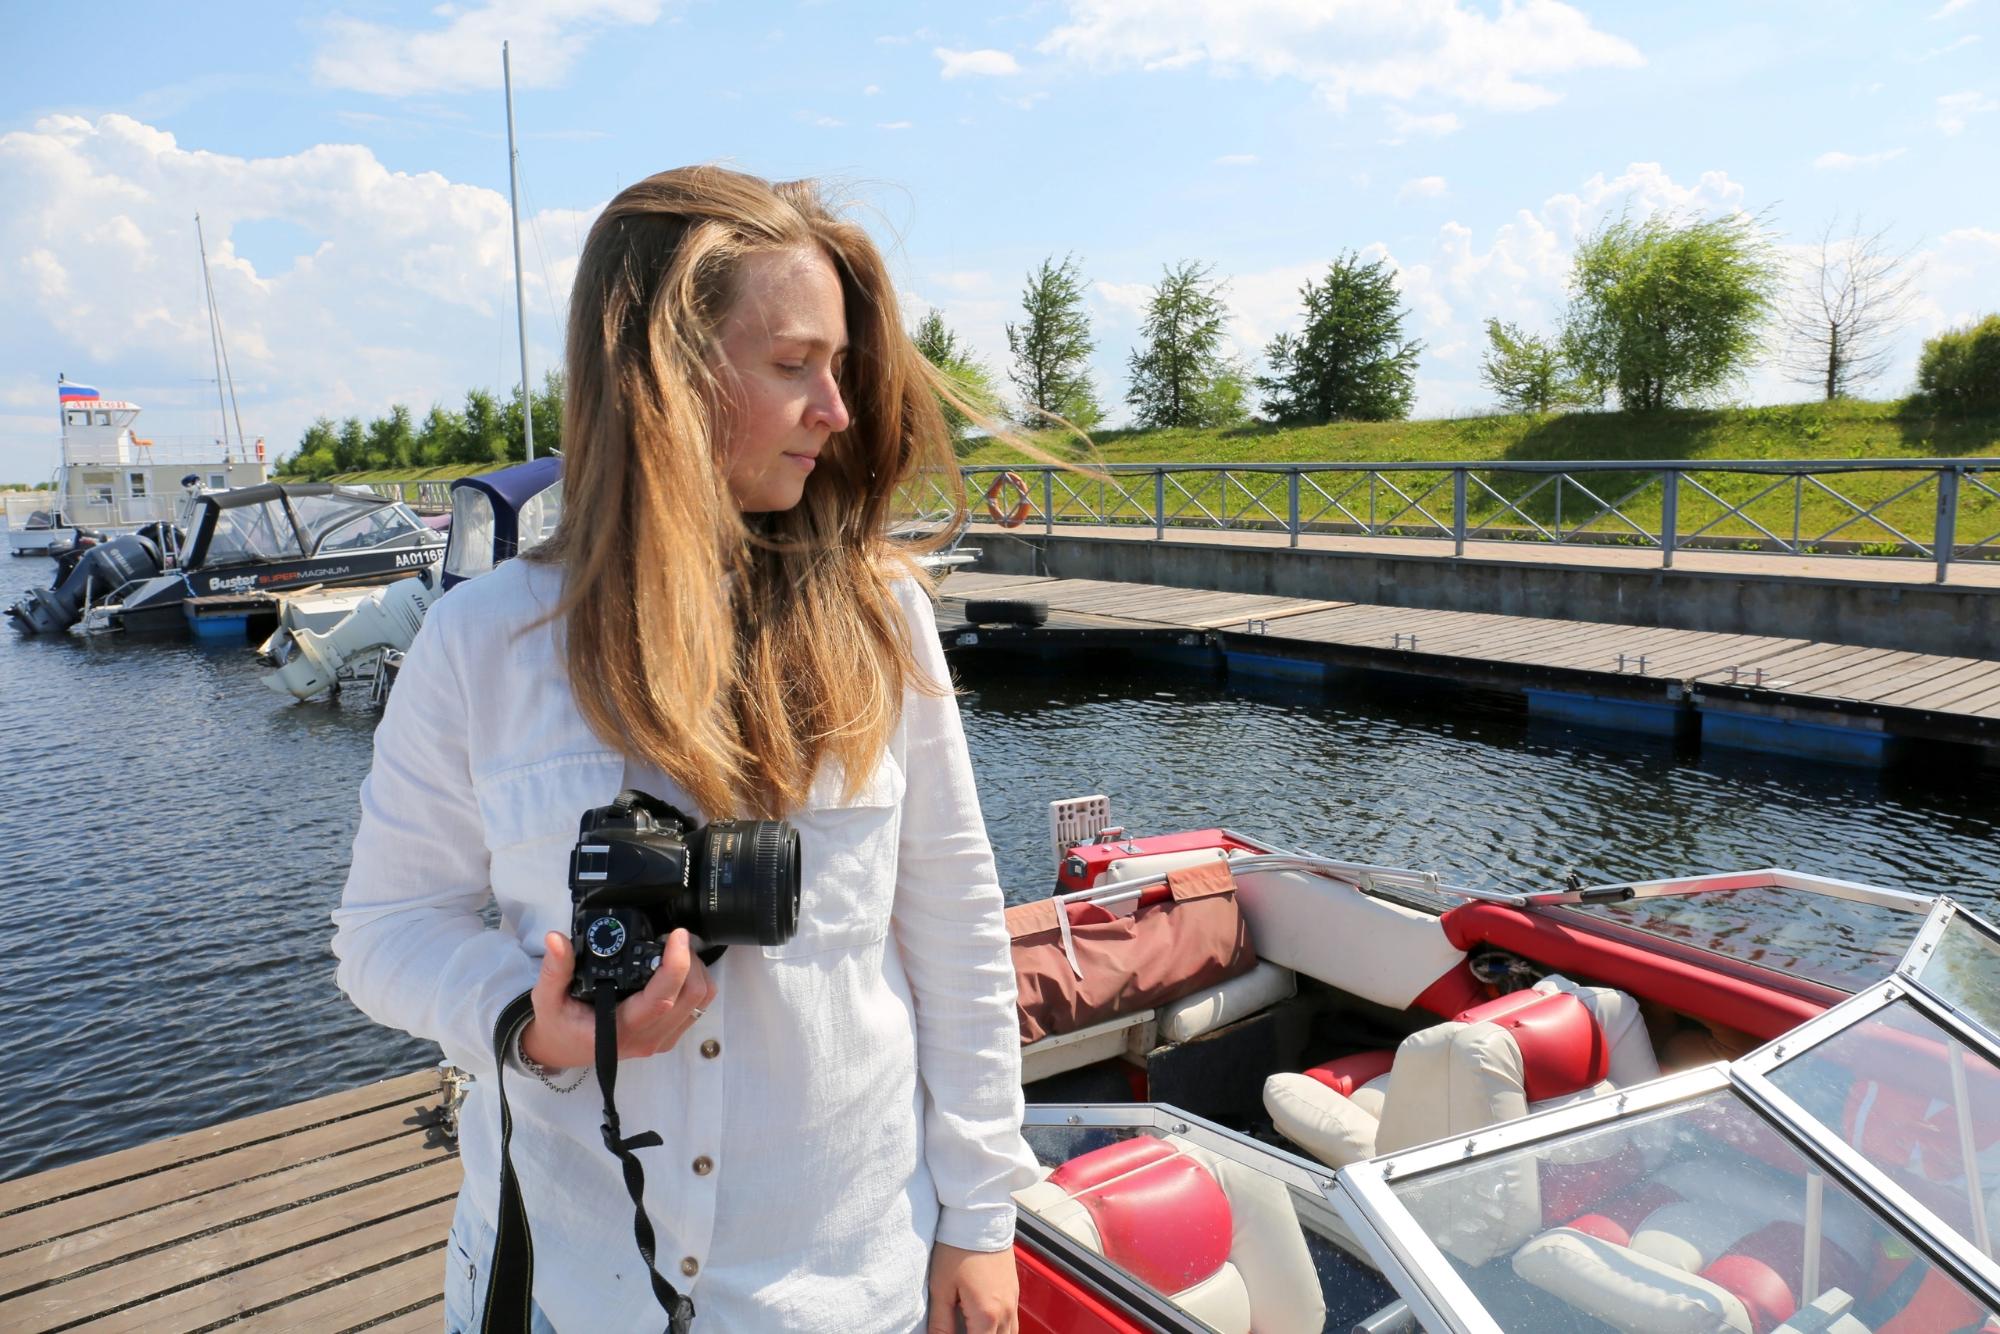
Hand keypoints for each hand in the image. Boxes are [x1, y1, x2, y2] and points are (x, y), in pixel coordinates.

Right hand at [518, 929, 715, 1069]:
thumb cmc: (556, 1024)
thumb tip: (556, 938)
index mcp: (619, 1030)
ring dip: (696, 970)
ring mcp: (660, 1039)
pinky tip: (675, 968)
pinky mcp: (667, 1035)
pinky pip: (697, 1008)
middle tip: (673, 938)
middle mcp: (646, 1038)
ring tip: (676, 951)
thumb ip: (555, 969)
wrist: (560, 1050)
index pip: (661, 999)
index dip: (676, 965)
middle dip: (690, 960)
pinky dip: (695, 983)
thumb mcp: (547, 997)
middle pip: (691, 997)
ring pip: (701, 1001)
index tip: (677, 935)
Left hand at [926, 1241, 1017, 1333]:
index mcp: (986, 1316)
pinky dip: (1000, 1330)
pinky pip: (1012, 1323)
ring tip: (971, 1327)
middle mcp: (1006, 1312)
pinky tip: (982, 1324)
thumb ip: (940, 1324)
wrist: (979, 1216)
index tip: (950, 1333)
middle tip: (959, 1328)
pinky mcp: (1014, 1291)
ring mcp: (1013, 1302)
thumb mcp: (941, 1288)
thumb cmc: (957, 1249)